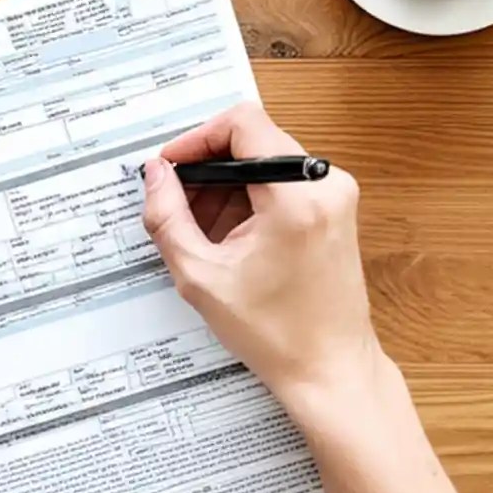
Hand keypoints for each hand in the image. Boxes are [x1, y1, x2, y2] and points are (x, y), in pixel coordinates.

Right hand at [141, 103, 381, 405]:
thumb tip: (156, 175)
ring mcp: (336, 194)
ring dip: (226, 187)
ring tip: (205, 234)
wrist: (329, 368)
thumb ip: (167, 217)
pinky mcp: (336, 207)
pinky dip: (249, 200)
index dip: (196, 138)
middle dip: (207, 169)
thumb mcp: (201, 276)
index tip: (172, 166)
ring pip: (264, 161)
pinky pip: (282, 182)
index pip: (242, 123)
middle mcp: (326, 185)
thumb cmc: (278, 334)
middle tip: (178, 206)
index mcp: (297, 197)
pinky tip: (230, 239)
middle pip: (252, 140)